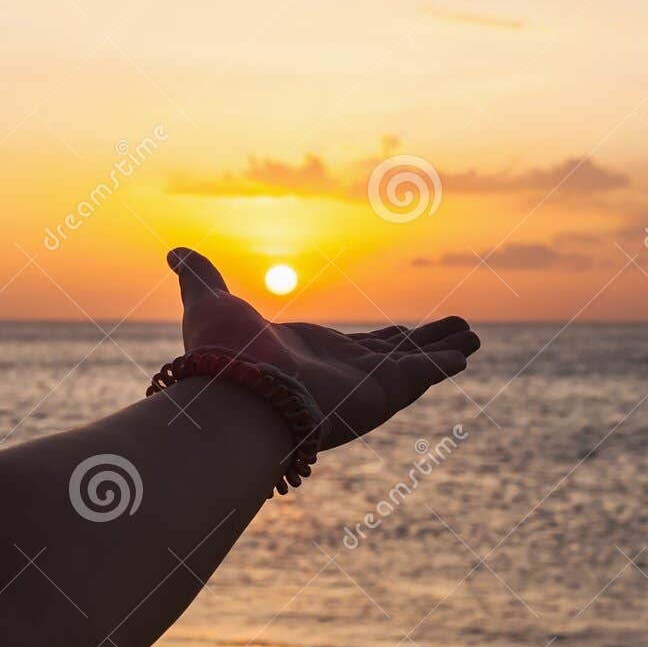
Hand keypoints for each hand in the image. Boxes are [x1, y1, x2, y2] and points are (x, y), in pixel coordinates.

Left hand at [167, 247, 479, 448]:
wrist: (233, 394)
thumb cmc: (219, 356)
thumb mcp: (209, 303)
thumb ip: (200, 278)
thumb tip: (175, 252)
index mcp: (311, 355)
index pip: (358, 345)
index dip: (385, 338)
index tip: (403, 331)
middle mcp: (341, 373)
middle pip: (394, 354)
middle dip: (425, 343)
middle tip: (458, 331)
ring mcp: (364, 385)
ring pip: (413, 364)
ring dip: (443, 351)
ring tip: (473, 340)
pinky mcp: (381, 392)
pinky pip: (420, 375)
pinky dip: (442, 364)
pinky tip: (466, 355)